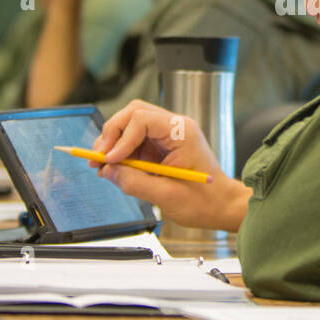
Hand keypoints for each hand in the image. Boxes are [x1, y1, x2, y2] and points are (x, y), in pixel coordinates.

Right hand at [91, 100, 250, 231]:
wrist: (221, 206)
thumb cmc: (204, 201)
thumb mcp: (167, 196)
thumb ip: (135, 182)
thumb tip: (108, 171)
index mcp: (182, 132)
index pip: (142, 119)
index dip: (121, 139)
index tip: (110, 160)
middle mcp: (175, 127)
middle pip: (133, 113)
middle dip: (112, 134)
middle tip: (98, 158)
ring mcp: (167, 134)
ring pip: (131, 124)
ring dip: (114, 143)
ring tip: (103, 166)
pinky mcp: (161, 146)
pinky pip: (134, 140)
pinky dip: (121, 152)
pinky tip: (115, 168)